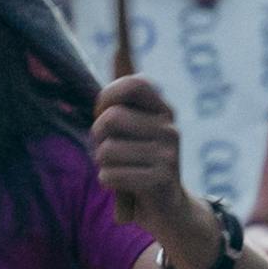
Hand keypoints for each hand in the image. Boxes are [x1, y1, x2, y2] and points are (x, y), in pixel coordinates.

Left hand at [88, 71, 211, 261]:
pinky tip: (123, 187)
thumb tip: (119, 55)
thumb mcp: (133, 134)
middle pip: (110, 117)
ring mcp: (167, 154)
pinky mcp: (160, 180)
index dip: (108, 95)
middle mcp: (169, 129)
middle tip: (109, 151)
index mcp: (163, 112)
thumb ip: (121, 105)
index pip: (135, 83)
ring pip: (106, 150)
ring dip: (103, 164)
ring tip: (120, 170)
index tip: (103, 112)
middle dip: (97, 136)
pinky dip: (108, 181)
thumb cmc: (139, 168)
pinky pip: (111, 175)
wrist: (170, 213)